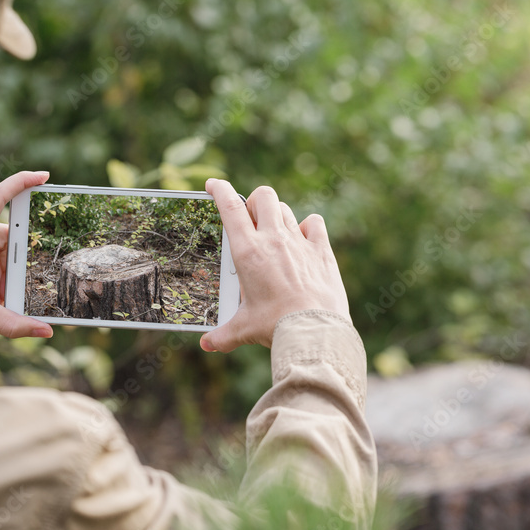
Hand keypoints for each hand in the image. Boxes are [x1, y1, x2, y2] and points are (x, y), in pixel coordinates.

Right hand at [200, 179, 349, 352]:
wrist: (314, 329)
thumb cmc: (275, 326)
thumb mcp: (244, 329)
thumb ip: (223, 334)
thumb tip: (208, 345)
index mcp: (248, 252)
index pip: (229, 207)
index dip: (220, 189)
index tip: (213, 185)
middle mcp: (273, 239)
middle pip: (262, 196)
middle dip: (254, 201)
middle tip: (250, 219)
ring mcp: (299, 242)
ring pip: (285, 208)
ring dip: (276, 215)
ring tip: (273, 233)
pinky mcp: (321, 250)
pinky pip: (314, 223)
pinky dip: (308, 226)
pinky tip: (304, 238)